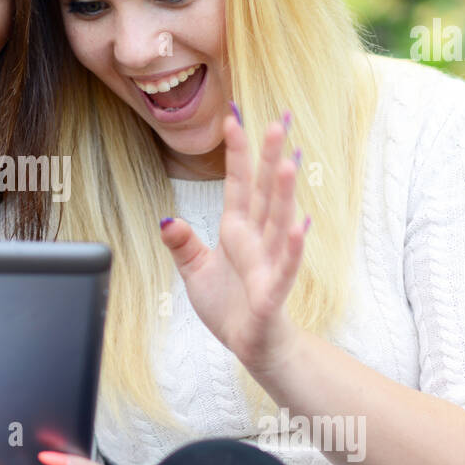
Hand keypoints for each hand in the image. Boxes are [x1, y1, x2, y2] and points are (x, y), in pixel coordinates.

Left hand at [159, 108, 306, 378]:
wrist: (251, 345)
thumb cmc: (229, 306)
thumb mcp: (196, 272)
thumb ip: (183, 245)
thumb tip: (167, 219)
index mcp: (236, 231)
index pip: (238, 186)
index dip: (236, 155)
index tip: (233, 119)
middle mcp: (255, 241)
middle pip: (264, 194)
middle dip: (269, 159)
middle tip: (276, 122)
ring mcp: (267, 264)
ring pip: (278, 222)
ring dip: (283, 194)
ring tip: (288, 163)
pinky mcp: (272, 292)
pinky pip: (283, 268)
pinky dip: (290, 249)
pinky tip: (298, 227)